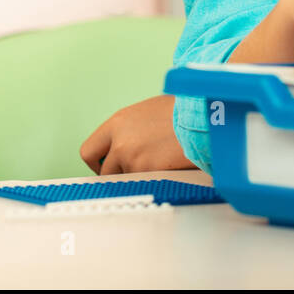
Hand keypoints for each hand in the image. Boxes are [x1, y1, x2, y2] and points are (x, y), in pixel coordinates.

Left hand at [80, 94, 196, 174]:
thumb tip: (120, 145)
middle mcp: (120, 141)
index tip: (108, 164)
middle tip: (137, 169)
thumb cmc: (181, 111)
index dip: (98, 161)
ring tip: (160, 161)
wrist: (204, 116)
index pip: (89, 151)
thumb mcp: (147, 111)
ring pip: (126, 179)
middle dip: (118, 173)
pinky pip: (144, 183)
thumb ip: (128, 128)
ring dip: (139, 175)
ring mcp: (133, 158)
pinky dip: (154, 178)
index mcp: (118, 123)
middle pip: (106, 171)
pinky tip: (169, 165)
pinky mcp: (148, 170)